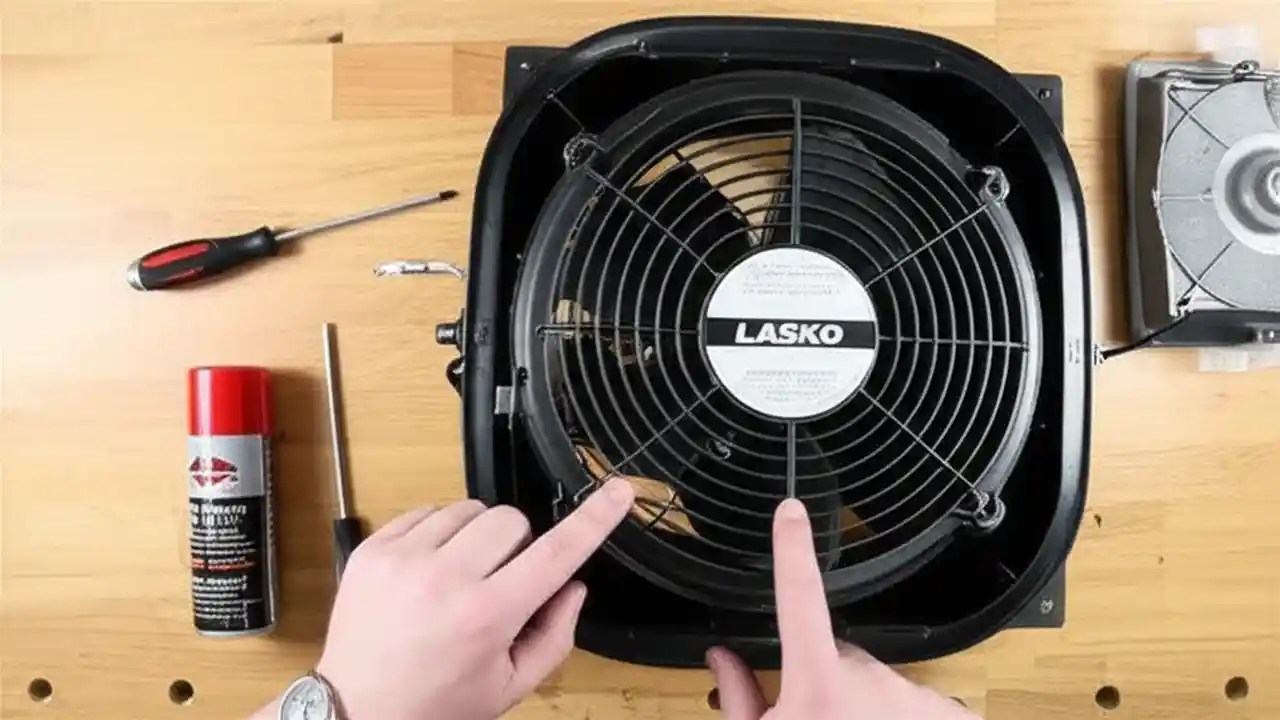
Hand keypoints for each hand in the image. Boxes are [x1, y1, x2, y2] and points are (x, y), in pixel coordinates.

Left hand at [312, 479, 634, 719]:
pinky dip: (437, 535)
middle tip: (499, 583)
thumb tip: (573, 584)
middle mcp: (445, 580)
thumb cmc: (438, 704)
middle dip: (517, 546)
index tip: (619, 491)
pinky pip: (427, 512)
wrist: (354, 712)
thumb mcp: (510, 686)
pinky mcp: (373, 549)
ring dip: (475, 537)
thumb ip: (555, 635)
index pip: (556, 554)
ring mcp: (403, 560)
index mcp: (487, 617)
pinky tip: (428, 572)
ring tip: (458, 579)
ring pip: (469, 510)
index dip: (594, 519)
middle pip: (512, 519)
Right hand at [706, 499, 976, 718]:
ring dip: (863, 706)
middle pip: (836, 655)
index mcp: (818, 689)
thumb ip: (742, 700)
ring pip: (875, 683)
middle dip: (822, 680)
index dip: (793, 552)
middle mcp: (871, 687)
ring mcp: (913, 701)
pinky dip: (903, 718)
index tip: (791, 511)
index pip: (799, 601)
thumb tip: (722, 656)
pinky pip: (917, 702)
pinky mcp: (943, 715)